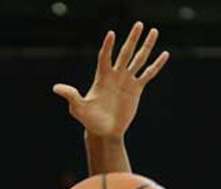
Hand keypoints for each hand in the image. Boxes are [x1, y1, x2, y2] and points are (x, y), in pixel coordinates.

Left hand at [53, 21, 169, 138]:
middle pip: (125, 52)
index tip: (111, 34)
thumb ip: (71, 95)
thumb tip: (55, 88)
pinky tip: (164, 54)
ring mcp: (127, 80)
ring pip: (139, 59)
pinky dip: (156, 65)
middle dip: (132, 39)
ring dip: (146, 46)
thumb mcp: (78, 108)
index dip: (108, 46)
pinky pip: (148, 74)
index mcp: (102, 77)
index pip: (105, 56)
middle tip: (139, 24)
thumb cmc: (90, 120)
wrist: (105, 131)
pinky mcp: (137, 88)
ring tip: (154, 31)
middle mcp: (115, 75)